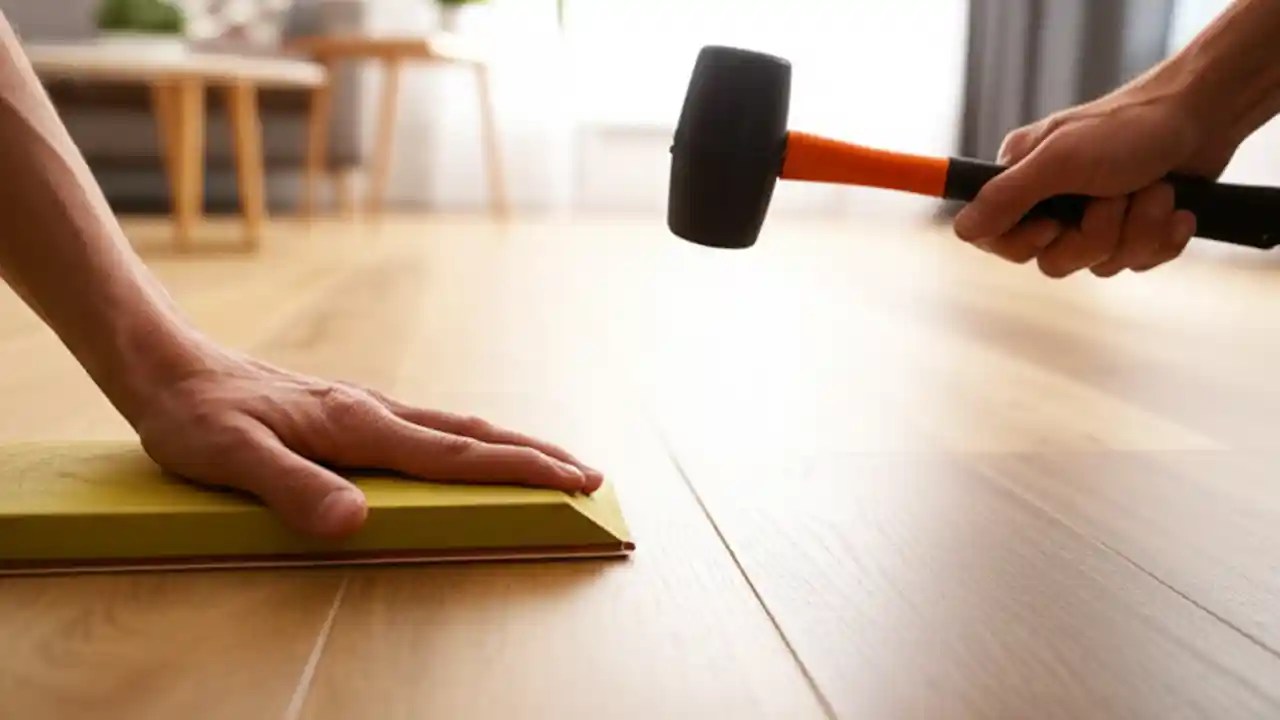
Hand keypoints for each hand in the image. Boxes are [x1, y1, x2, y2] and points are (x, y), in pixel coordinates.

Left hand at [131, 346, 603, 538]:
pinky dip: (470, 443)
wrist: (168, 366)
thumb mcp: (231, 458)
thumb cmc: (196, 415)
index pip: (458, 455)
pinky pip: (429, 428)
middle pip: (475, 434)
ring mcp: (364, 407)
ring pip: (456, 428)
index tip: (574, 481)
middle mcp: (374, 411)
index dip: (521, 470)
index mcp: (360, 425)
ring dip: (508, 447)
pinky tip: (466, 452)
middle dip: (537, 455)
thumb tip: (355, 524)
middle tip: (589, 476)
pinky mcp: (349, 411)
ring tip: (547, 463)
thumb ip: (294, 489)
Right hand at [952, 76, 1241, 277]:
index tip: (1054, 224)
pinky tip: (1174, 207)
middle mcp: (1052, 201)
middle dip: (1097, 234)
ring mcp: (1094, 217)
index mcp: (1022, 179)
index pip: (994, 238)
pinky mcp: (1133, 228)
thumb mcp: (1059, 162)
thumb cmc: (1128, 129)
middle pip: (1053, 260)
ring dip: (1138, 229)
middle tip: (1116, 195)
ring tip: (1155, 189)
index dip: (1025, 242)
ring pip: (1100, 264)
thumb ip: (1006, 197)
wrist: (1204, 117)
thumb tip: (960, 229)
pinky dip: (1162, 236)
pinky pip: (1137, 261)